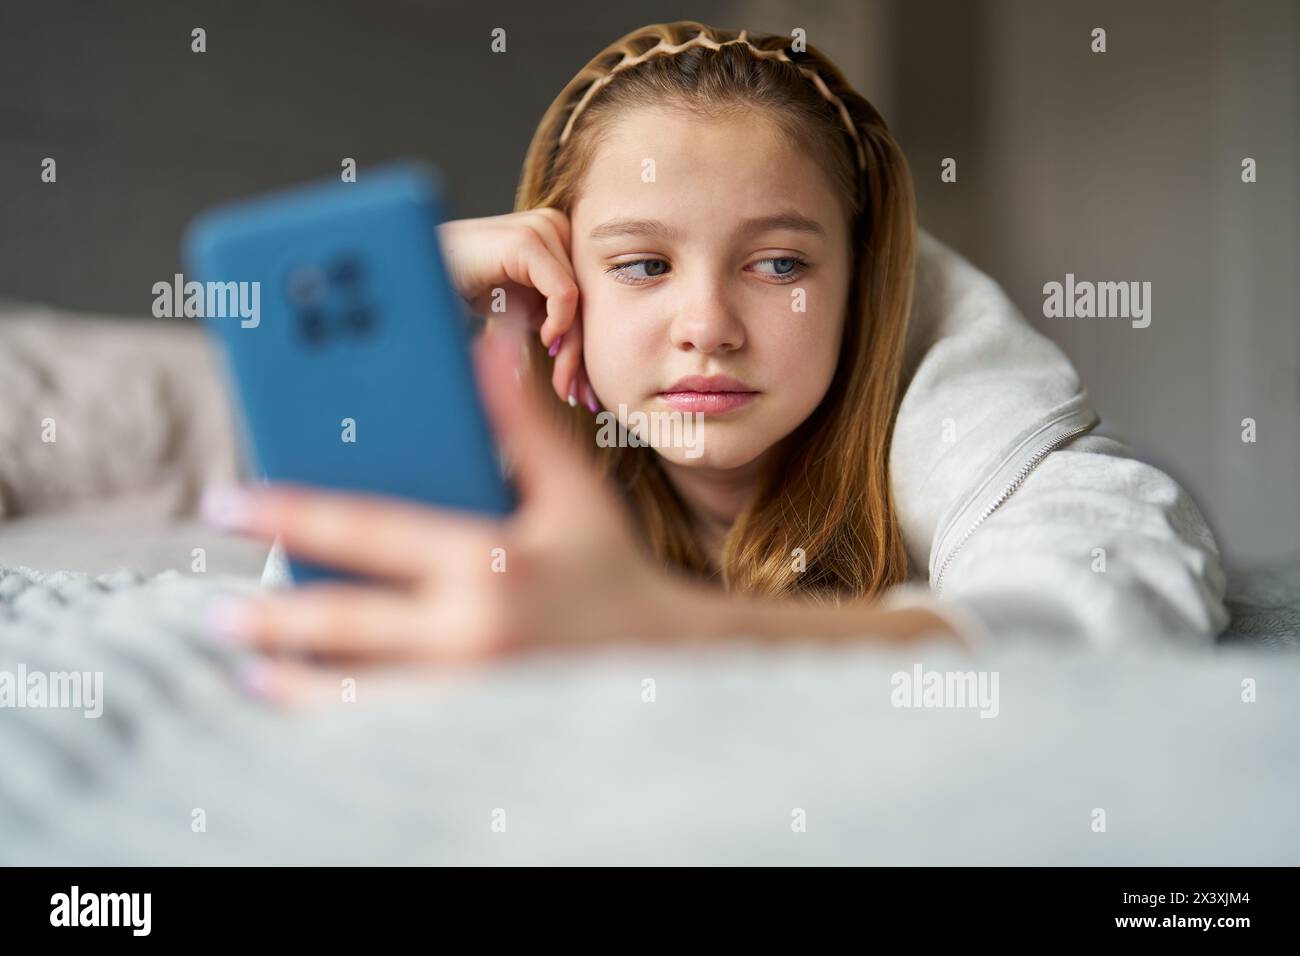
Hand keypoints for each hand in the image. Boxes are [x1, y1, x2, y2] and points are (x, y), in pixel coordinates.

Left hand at [204, 321, 676, 703]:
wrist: (671, 663)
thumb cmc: (614, 571)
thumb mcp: (575, 493)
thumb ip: (524, 419)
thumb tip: (491, 338)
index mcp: (489, 559)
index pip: (366, 529)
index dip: (289, 509)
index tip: (229, 500)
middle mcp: (472, 629)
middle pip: (344, 621)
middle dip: (271, 615)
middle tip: (218, 610)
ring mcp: (470, 690)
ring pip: (355, 690)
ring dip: (292, 678)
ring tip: (248, 664)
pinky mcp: (475, 729)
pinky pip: (386, 729)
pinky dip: (337, 718)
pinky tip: (303, 706)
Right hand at [438, 208, 595, 409]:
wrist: (419, 273)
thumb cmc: (468, 289)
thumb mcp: (522, 310)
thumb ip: (556, 323)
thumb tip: (584, 369)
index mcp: (561, 237)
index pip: (590, 295)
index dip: (588, 342)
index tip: (584, 385)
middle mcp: (557, 226)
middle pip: (589, 298)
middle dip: (582, 351)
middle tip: (580, 394)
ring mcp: (543, 228)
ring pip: (579, 300)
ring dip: (571, 349)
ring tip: (564, 383)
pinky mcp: (527, 240)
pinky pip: (563, 292)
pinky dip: (559, 323)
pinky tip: (546, 343)